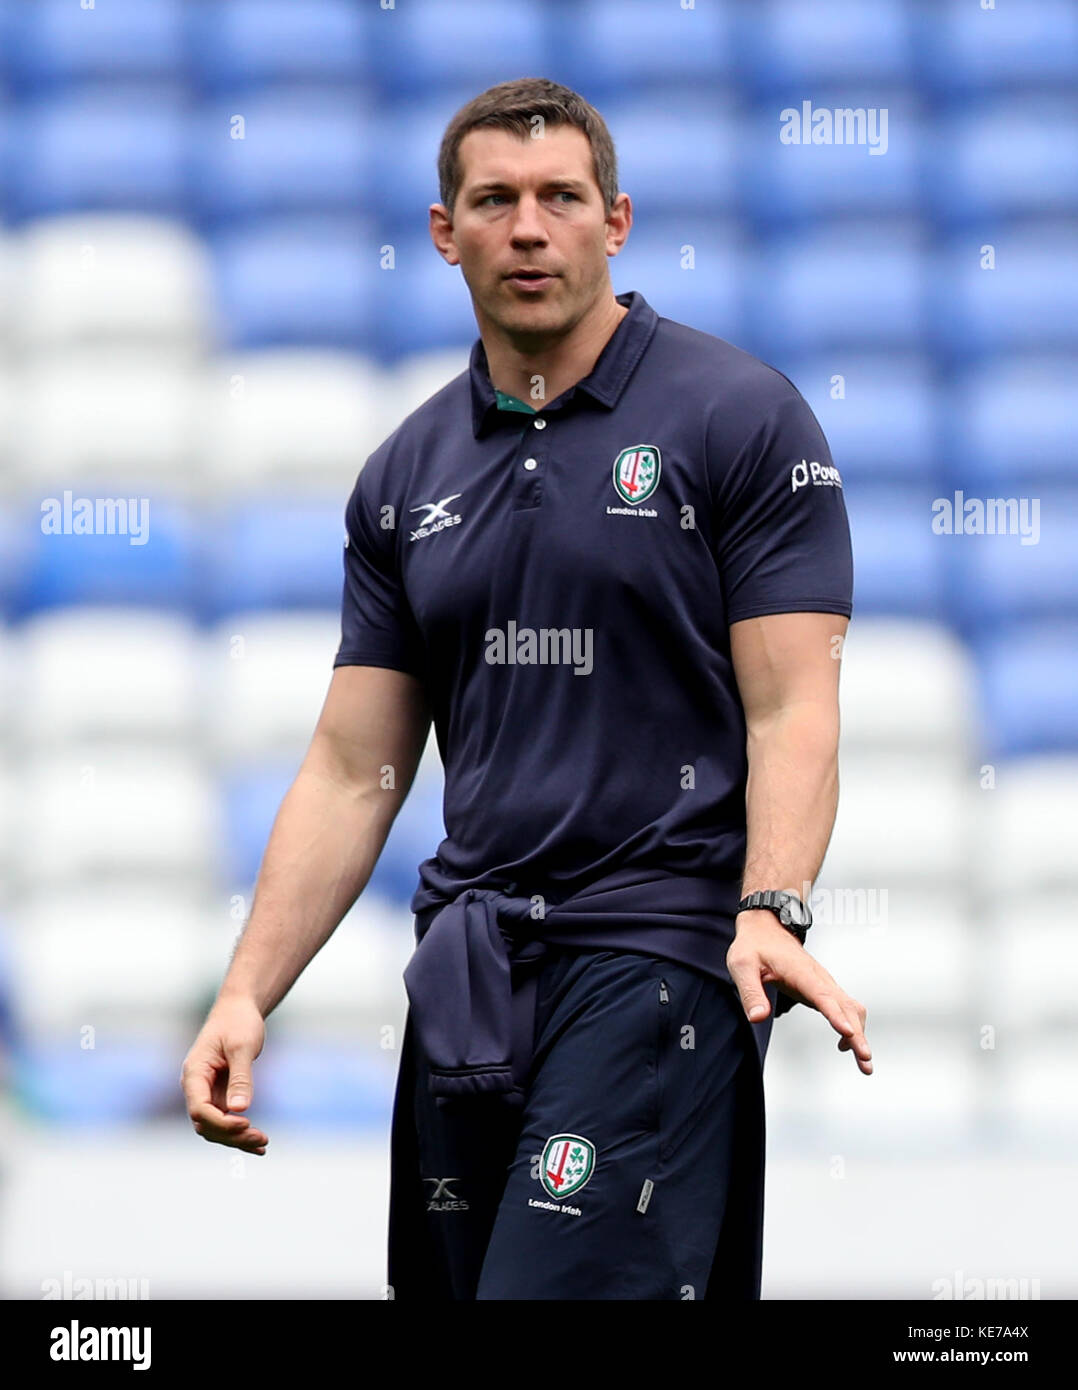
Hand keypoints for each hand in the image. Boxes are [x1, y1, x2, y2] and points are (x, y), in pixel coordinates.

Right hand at [181, 994, 268, 1153]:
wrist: (238, 1009)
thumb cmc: (238, 1022)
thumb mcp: (242, 1046)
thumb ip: (241, 1077)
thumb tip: (239, 1110)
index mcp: (194, 1073)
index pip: (199, 1109)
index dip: (220, 1122)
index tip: (246, 1123)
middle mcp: (196, 1087)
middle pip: (206, 1124)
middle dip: (231, 1135)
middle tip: (261, 1139)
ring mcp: (207, 1093)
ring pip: (215, 1127)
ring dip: (236, 1138)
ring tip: (263, 1144)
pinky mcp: (220, 1095)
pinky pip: (226, 1120)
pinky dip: (240, 1132)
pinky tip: (259, 1144)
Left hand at [727, 912, 871, 1073]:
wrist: (766, 928)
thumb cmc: (754, 945)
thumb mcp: (742, 965)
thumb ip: (750, 992)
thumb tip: (757, 1018)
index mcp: (801, 972)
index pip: (822, 995)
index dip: (836, 1015)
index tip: (848, 1033)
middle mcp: (819, 978)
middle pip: (846, 1007)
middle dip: (858, 1034)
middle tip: (865, 1060)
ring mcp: (824, 983)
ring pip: (851, 1009)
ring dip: (861, 1034)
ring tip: (864, 1063)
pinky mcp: (823, 989)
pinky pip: (846, 1008)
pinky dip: (853, 1026)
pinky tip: (846, 1045)